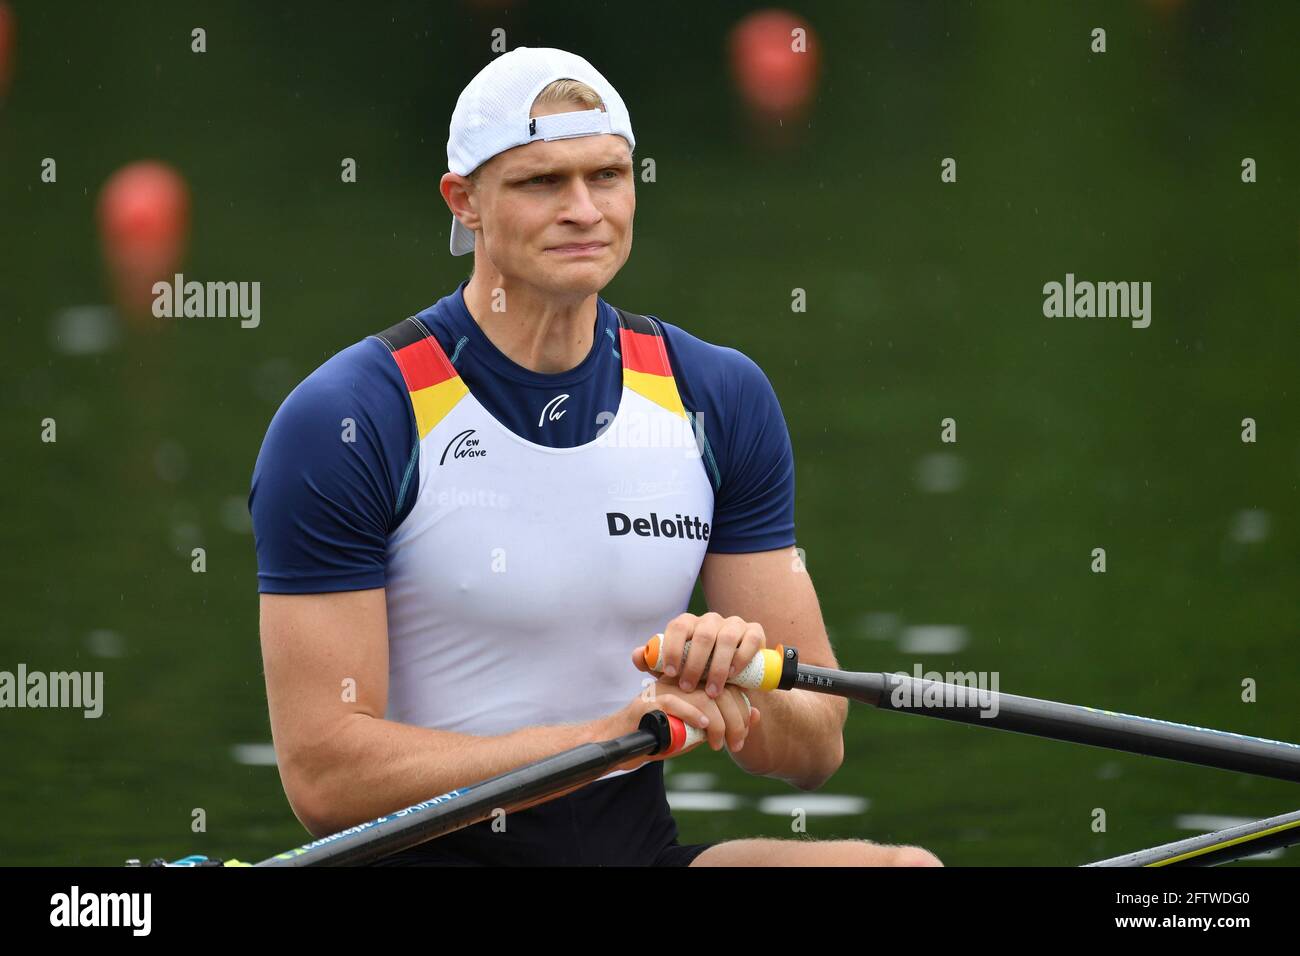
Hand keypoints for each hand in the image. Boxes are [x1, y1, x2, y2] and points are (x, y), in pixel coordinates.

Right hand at [599, 679, 760, 771]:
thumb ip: (721, 721)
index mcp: (692, 683)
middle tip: (736, 743)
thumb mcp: (696, 730)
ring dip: (718, 724)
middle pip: (719, 691)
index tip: (744, 732)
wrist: (620, 743)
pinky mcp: (650, 703)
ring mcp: (664, 690)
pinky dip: (694, 716)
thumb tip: (756, 714)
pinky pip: (677, 704)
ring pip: (704, 698)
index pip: (726, 686)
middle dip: (735, 719)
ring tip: (719, 743)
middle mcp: (680, 682)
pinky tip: (704, 728)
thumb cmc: (658, 736)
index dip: (741, 708)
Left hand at [632, 612, 766, 699]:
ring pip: (726, 638)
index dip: (673, 648)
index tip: (669, 673)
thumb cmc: (697, 671)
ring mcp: (734, 624)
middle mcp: (711, 620)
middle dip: (694, 664)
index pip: (678, 626)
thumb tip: (636, 655)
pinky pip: (750, 639)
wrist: (730, 678)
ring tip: (712, 691)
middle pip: (702, 635)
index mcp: (689, 623)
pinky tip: (733, 675)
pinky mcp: (754, 631)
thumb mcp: (675, 669)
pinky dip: (741, 657)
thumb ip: (653, 663)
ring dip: (718, 666)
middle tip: (688, 687)